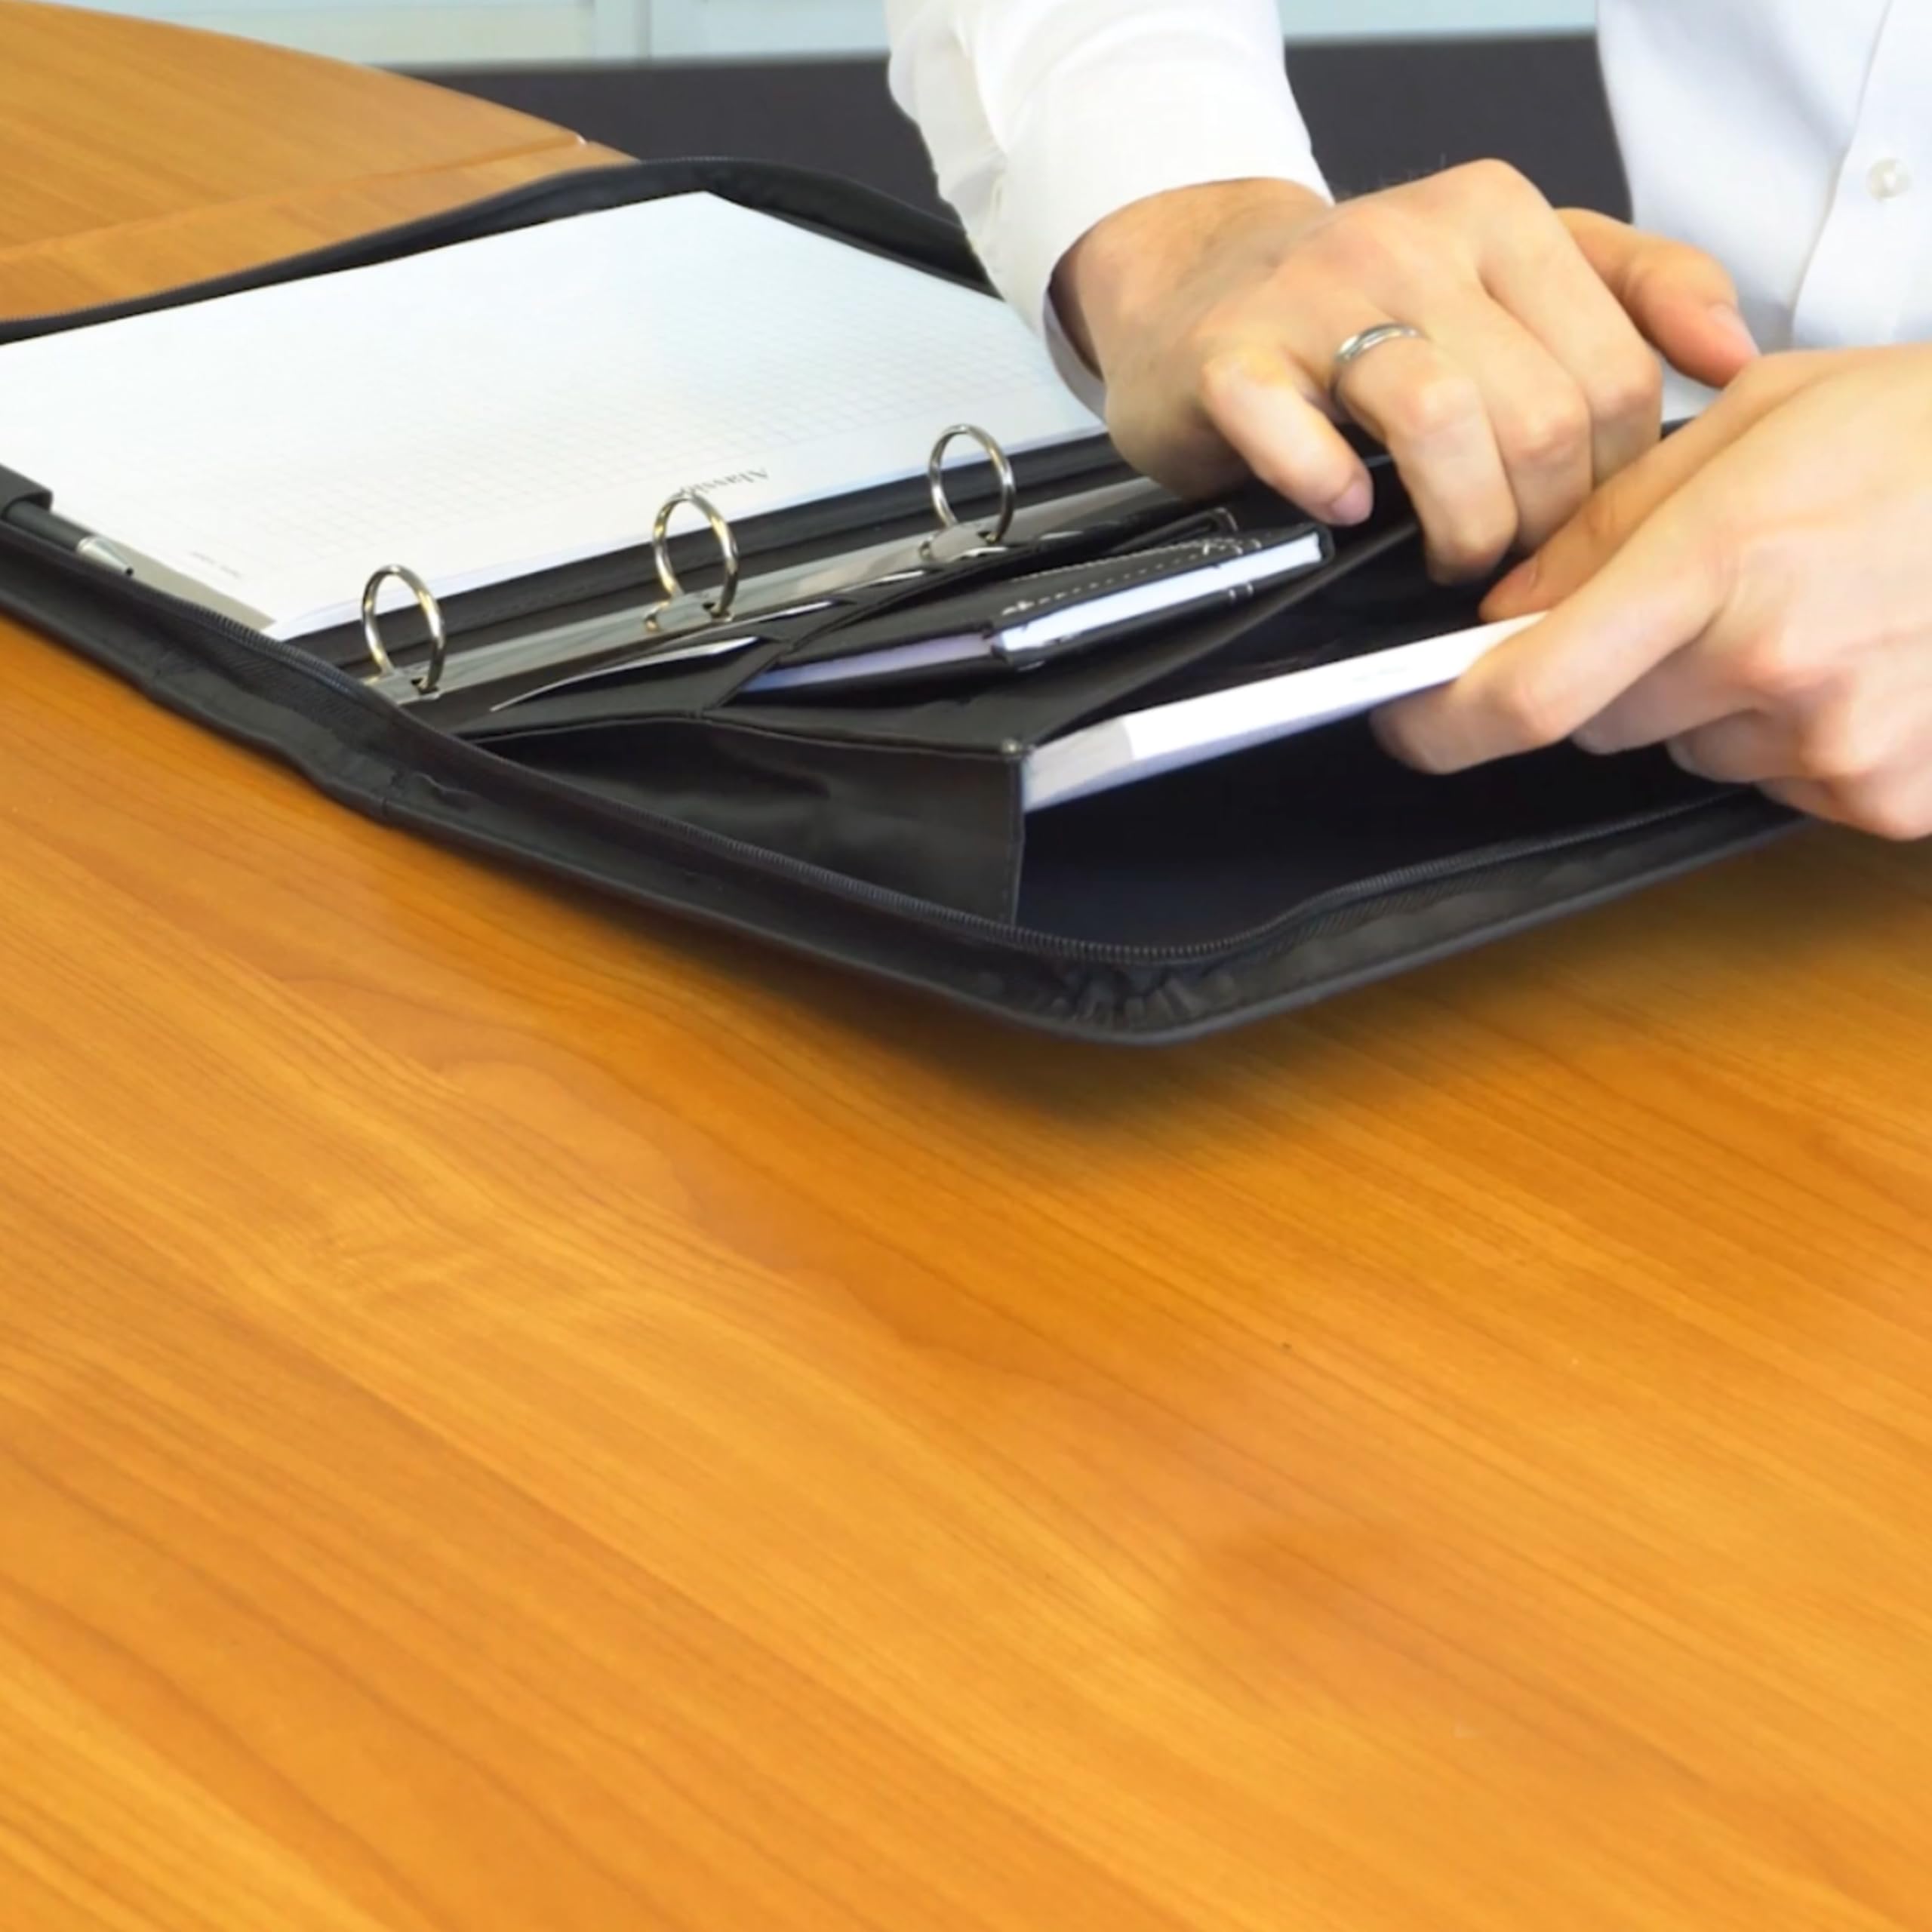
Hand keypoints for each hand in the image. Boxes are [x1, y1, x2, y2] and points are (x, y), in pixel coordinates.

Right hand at [1053, 167, 1759, 579]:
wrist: (1193, 289)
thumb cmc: (1354, 307)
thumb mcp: (1513, 266)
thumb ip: (1636, 290)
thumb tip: (1736, 355)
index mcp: (1499, 217)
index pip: (1616, 376)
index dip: (1607, 487)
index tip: (1566, 527)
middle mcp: (1414, 240)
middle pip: (1539, 413)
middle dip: (1536, 522)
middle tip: (1504, 559)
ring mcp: (1315, 295)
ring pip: (1439, 420)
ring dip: (1455, 521)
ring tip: (1439, 554)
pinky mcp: (1229, 357)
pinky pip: (1295, 434)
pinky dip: (1327, 485)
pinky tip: (1340, 507)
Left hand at [1376, 346, 1931, 840]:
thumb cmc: (1927, 434)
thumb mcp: (1753, 424)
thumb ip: (1608, 523)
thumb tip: (1502, 608)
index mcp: (1721, 564)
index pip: (1528, 691)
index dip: (1440, 722)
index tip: (1400, 719)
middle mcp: (1774, 667)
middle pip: (1600, 723)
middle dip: (1607, 672)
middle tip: (1691, 595)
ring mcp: (1837, 742)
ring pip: (1689, 751)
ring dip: (1705, 699)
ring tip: (1800, 608)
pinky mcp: (1887, 796)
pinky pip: (1775, 780)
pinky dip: (1785, 731)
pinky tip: (1851, 657)